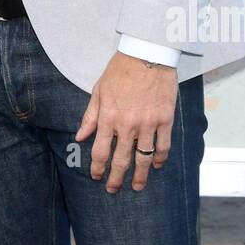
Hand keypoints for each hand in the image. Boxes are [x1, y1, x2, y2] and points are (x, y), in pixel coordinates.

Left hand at [75, 51, 177, 193]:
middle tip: (113, 190)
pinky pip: (163, 146)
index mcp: (109, 117)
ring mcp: (148, 123)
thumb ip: (90, 116)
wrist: (146, 54)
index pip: (101, 150)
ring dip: (140, 176)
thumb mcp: (98, 91)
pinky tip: (156, 166)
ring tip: (137, 187)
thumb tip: (80, 137)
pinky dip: (160, 159)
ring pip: (144, 158)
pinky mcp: (165, 119)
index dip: (98, 167)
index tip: (96, 176)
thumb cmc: (120, 71)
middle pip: (122, 160)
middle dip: (116, 178)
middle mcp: (128, 124)